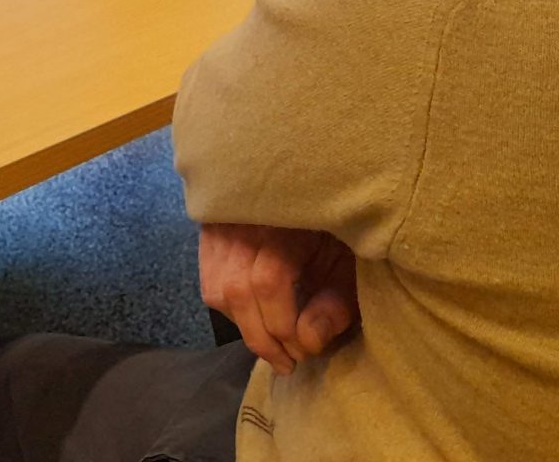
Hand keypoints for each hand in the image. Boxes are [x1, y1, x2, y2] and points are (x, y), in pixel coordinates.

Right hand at [199, 224, 358, 376]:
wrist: (313, 194)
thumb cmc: (335, 231)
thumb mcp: (348, 264)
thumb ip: (336, 302)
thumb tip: (308, 342)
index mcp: (283, 220)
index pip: (268, 280)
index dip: (282, 325)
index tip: (304, 351)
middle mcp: (243, 219)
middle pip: (236, 289)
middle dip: (262, 337)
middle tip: (287, 363)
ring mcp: (221, 225)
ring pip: (217, 289)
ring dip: (244, 326)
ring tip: (272, 345)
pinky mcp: (210, 234)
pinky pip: (210, 282)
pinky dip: (230, 309)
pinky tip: (254, 318)